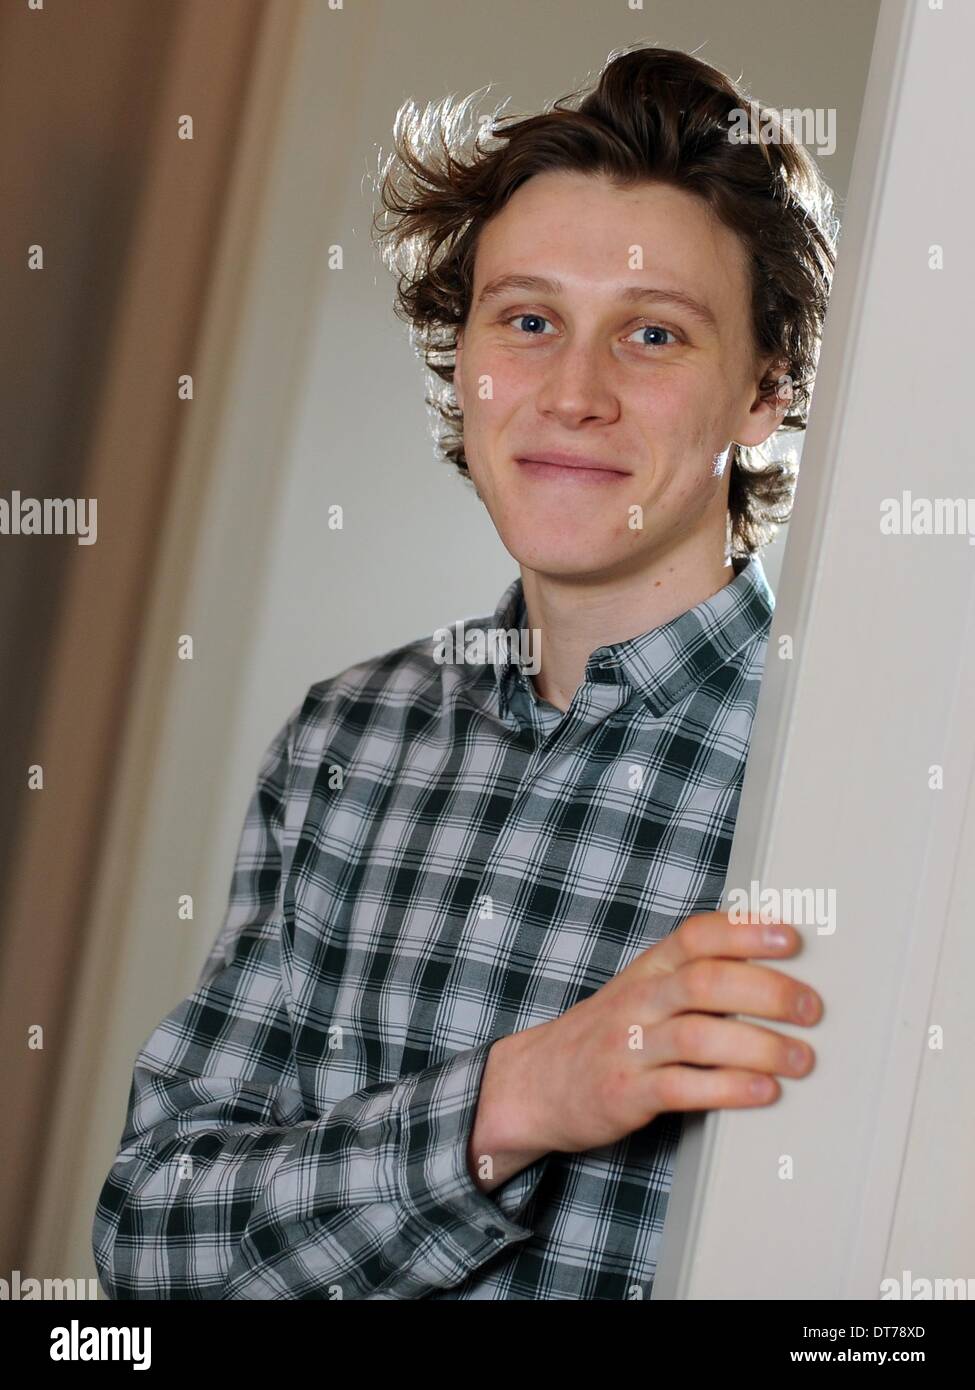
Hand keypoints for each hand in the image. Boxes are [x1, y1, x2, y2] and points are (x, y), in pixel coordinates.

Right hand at [485, 910, 821, 1163]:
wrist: (537, 1081)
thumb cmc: (610, 1033)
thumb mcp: (644, 990)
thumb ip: (696, 975)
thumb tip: (776, 962)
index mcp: (649, 969)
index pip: (697, 936)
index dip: (745, 932)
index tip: (791, 938)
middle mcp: (640, 1001)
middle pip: (706, 983)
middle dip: (767, 993)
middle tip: (811, 1009)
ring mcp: (630, 1046)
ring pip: (699, 1037)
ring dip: (759, 1048)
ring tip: (800, 1059)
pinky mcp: (625, 1093)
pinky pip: (682, 1088)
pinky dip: (729, 1090)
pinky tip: (762, 1093)